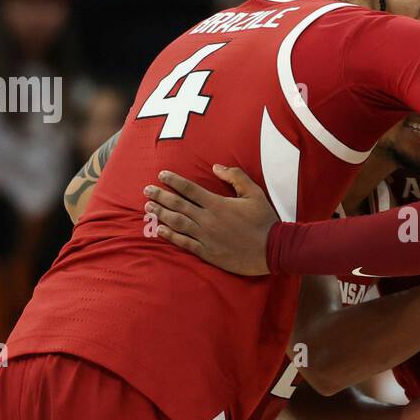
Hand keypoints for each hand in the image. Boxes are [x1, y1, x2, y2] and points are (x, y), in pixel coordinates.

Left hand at [144, 164, 278, 274]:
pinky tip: (160, 229)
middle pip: (178, 205)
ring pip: (177, 223)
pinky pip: (184, 243)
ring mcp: (206, 237)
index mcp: (218, 203)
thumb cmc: (265, 220)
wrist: (273, 249)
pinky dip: (171, 236)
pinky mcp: (208, 252)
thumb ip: (235, 177)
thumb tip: (216, 167)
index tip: (161, 175)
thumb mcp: (254, 193)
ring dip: (161, 214)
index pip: (190, 189)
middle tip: (146, 190)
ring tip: (148, 208)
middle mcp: (208, 219)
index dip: (174, 181)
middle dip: (160, 196)